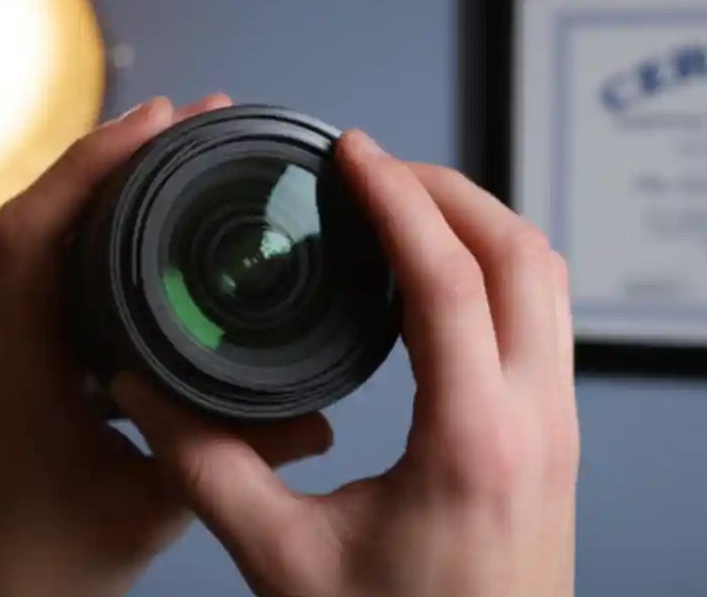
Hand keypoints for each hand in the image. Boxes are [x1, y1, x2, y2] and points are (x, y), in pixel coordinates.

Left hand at [0, 95, 333, 596]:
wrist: (4, 587)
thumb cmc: (51, 551)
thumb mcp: (155, 506)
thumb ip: (237, 461)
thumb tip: (320, 421)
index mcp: (35, 355)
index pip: (38, 229)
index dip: (95, 161)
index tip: (161, 121)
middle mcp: (29, 334)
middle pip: (53, 208)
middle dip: (121, 150)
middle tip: (198, 117)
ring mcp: (40, 341)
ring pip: (64, 232)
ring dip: (118, 181)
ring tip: (190, 149)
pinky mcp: (60, 356)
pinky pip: (81, 266)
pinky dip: (122, 227)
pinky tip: (174, 228)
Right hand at [112, 131, 579, 595]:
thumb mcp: (286, 564)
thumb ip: (207, 469)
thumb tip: (146, 387)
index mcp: (472, 439)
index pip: (449, 277)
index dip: (397, 197)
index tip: (351, 151)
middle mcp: (536, 418)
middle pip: (518, 251)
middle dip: (445, 189)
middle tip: (371, 168)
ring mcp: (560, 424)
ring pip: (545, 277)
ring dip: (481, 221)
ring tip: (405, 203)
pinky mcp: (559, 434)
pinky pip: (547, 315)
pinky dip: (501, 265)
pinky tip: (444, 272)